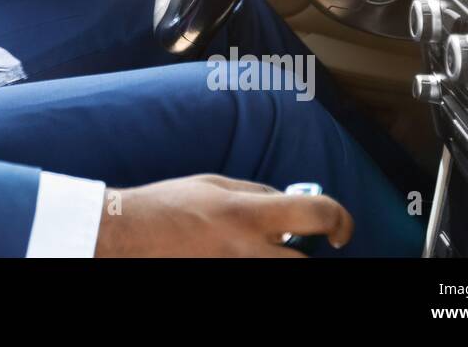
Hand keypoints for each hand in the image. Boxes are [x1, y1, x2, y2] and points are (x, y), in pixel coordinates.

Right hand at [94, 174, 353, 257]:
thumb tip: (290, 207)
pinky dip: (257, 266)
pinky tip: (235, 255)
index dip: (339, 220)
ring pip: (283, 274)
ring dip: (280, 262)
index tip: (339, 230)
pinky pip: (257, 278)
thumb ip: (257, 194)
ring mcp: (236, 273)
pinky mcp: (225, 283)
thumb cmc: (168, 206)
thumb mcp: (215, 185)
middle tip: (294, 245)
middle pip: (305, 263)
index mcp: (246, 214)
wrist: (128, 236)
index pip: (315, 215)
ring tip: (259, 250)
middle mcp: (246, 249)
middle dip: (306, 253)